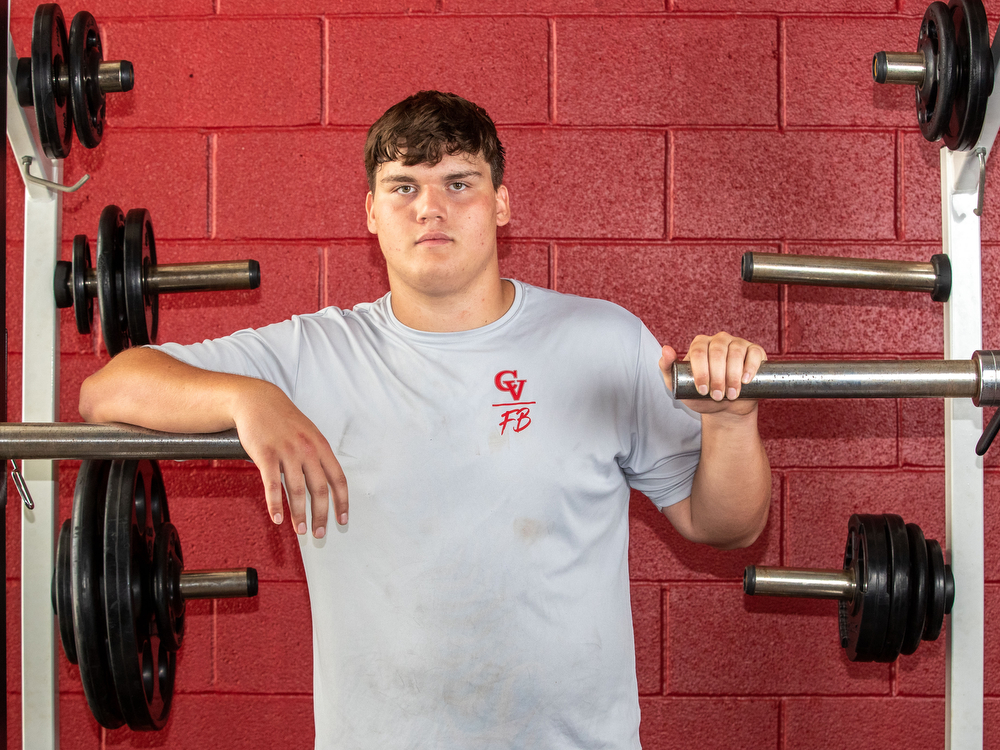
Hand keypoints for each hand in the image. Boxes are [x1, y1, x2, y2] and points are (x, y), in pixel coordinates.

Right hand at [230, 379, 347, 537]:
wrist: (258, 401)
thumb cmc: (284, 420)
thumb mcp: (309, 433)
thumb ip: (317, 456)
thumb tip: (325, 483)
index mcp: (321, 446)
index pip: (338, 479)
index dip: (342, 502)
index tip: (342, 521)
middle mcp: (307, 450)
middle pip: (319, 489)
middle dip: (321, 515)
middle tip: (319, 533)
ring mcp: (286, 452)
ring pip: (296, 490)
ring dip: (299, 514)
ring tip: (301, 530)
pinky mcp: (265, 455)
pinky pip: (272, 485)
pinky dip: (275, 505)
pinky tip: (278, 519)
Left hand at [659, 332, 766, 415]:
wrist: (726, 407)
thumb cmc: (701, 395)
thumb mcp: (679, 385)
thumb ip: (667, 368)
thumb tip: (666, 349)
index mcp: (700, 344)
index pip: (698, 351)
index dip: (701, 371)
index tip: (702, 390)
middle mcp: (719, 340)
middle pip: (717, 352)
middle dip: (717, 376)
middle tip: (716, 396)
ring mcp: (738, 343)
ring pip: (735, 352)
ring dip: (733, 376)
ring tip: (730, 395)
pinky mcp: (754, 351)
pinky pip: (754, 353)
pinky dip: (750, 366)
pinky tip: (746, 380)